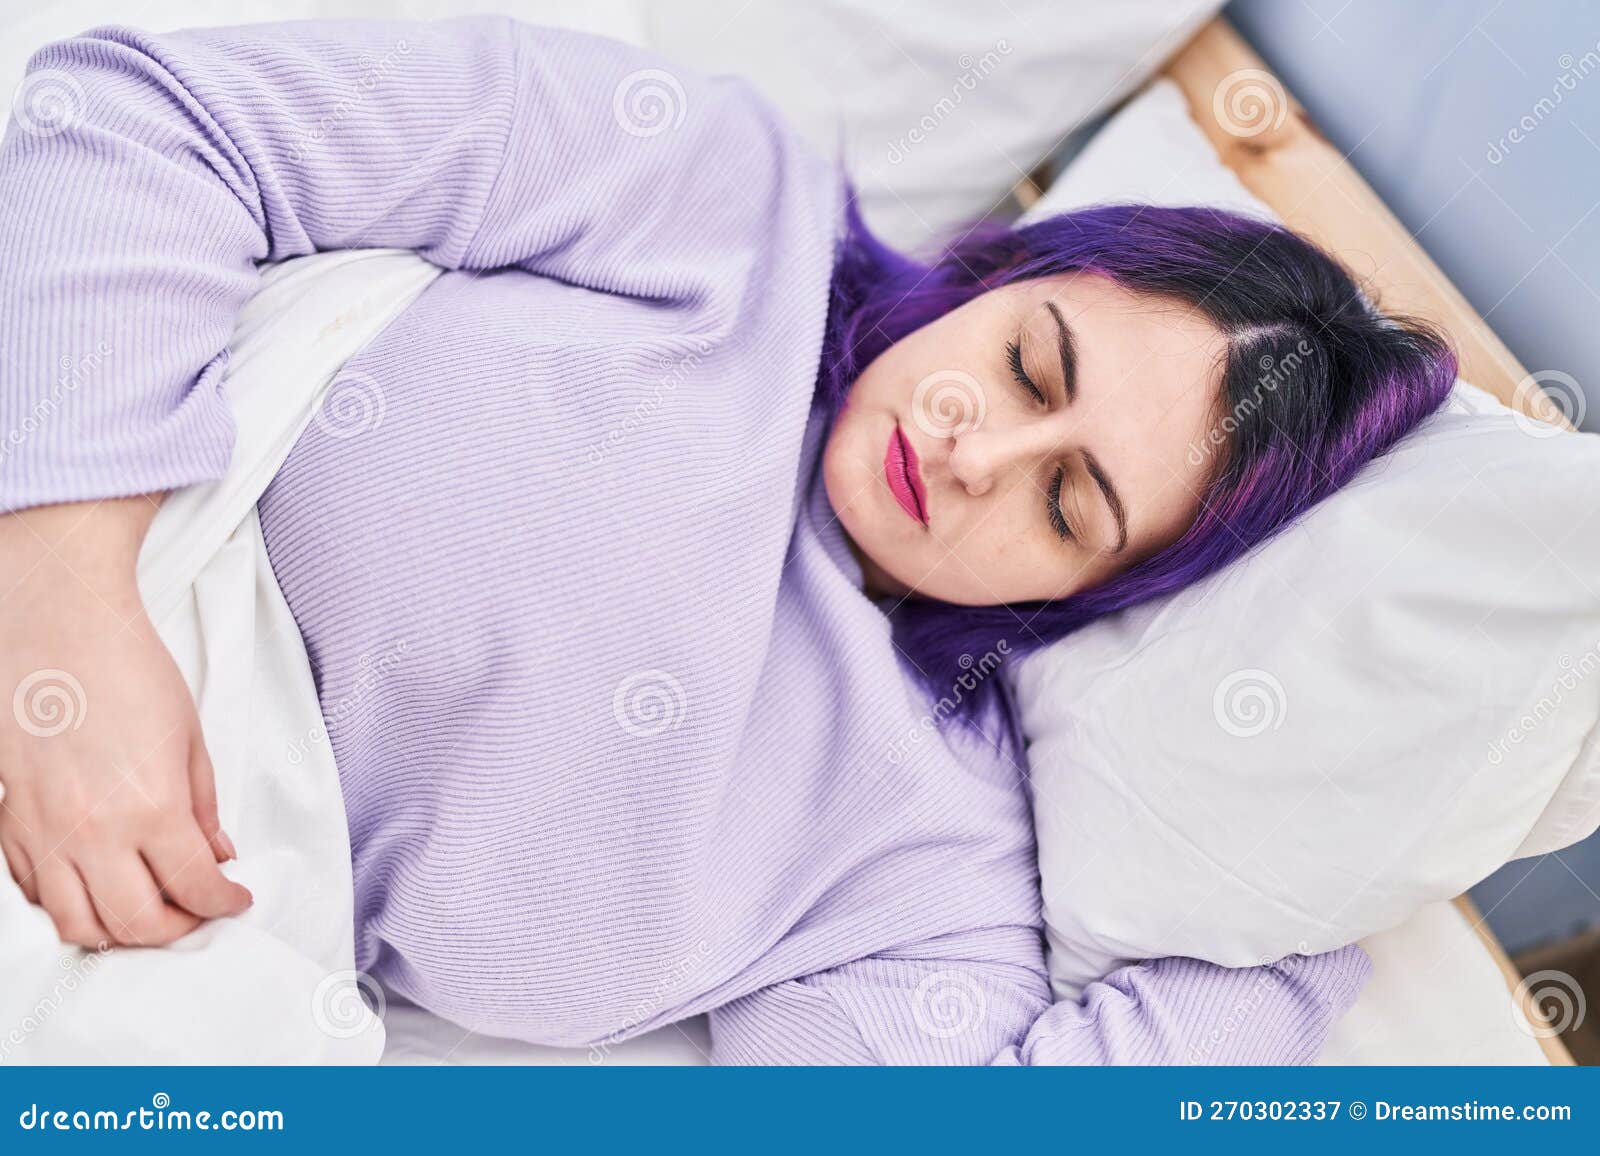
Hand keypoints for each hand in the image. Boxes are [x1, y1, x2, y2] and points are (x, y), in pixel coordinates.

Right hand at [0, 499, 251, 947]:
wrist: (59, 630)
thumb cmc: (127, 670)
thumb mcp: (190, 740)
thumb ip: (202, 808)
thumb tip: (215, 856)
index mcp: (152, 809)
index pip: (194, 888)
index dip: (224, 902)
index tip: (235, 898)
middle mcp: (94, 833)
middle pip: (138, 923)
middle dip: (178, 928)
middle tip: (197, 911)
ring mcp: (45, 833)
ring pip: (79, 924)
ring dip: (120, 931)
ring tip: (150, 910)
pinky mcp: (11, 823)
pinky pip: (37, 892)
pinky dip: (69, 904)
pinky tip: (97, 886)